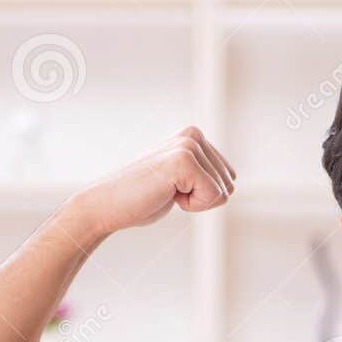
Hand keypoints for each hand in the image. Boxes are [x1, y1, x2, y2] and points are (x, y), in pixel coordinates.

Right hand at [68, 126, 235, 237]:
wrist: (108, 205)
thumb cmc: (141, 198)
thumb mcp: (180, 182)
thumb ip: (203, 175)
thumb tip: (233, 185)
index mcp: (194, 136)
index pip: (228, 179)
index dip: (203, 195)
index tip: (172, 189)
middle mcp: (193, 134)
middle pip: (228, 185)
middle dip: (201, 199)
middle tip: (166, 192)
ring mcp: (188, 145)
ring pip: (222, 192)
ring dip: (194, 202)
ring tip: (163, 191)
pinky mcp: (184, 160)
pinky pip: (212, 196)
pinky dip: (190, 206)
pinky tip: (165, 195)